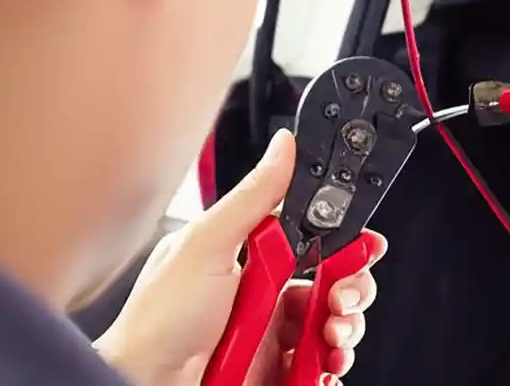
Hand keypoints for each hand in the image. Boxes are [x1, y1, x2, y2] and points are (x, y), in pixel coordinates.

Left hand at [95, 131, 385, 385]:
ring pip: (334, 326)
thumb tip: (284, 146)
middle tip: (342, 299)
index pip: (316, 242)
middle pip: (335, 285)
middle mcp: (266, 297)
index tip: (365, 247)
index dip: (346, 244)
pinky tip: (321, 365)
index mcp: (253, 259)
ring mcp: (272, 338)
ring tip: (330, 337)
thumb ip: (253, 196)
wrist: (144, 384)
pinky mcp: (275, 373)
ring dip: (346, 329)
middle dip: (352, 289)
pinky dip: (329, 366)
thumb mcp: (207, 244)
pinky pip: (319, 367)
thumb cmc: (157, 319)